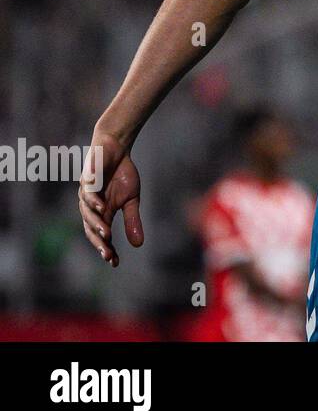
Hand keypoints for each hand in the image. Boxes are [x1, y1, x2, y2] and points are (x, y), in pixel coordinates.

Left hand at [78, 126, 144, 266]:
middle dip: (99, 241)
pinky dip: (93, 201)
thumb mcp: (132, 199)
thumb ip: (132, 220)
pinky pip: (88, 192)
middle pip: (91, 228)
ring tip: (106, 234)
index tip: (114, 262)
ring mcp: (87, 192)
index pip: (102, 235)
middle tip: (107, 253)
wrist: (115, 148)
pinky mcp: (88, 178)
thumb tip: (138, 245)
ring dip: (96, 223)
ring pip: (87, 212)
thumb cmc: (121, 173)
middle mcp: (91, 205)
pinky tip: (102, 208)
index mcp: (102, 212)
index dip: (107, 248)